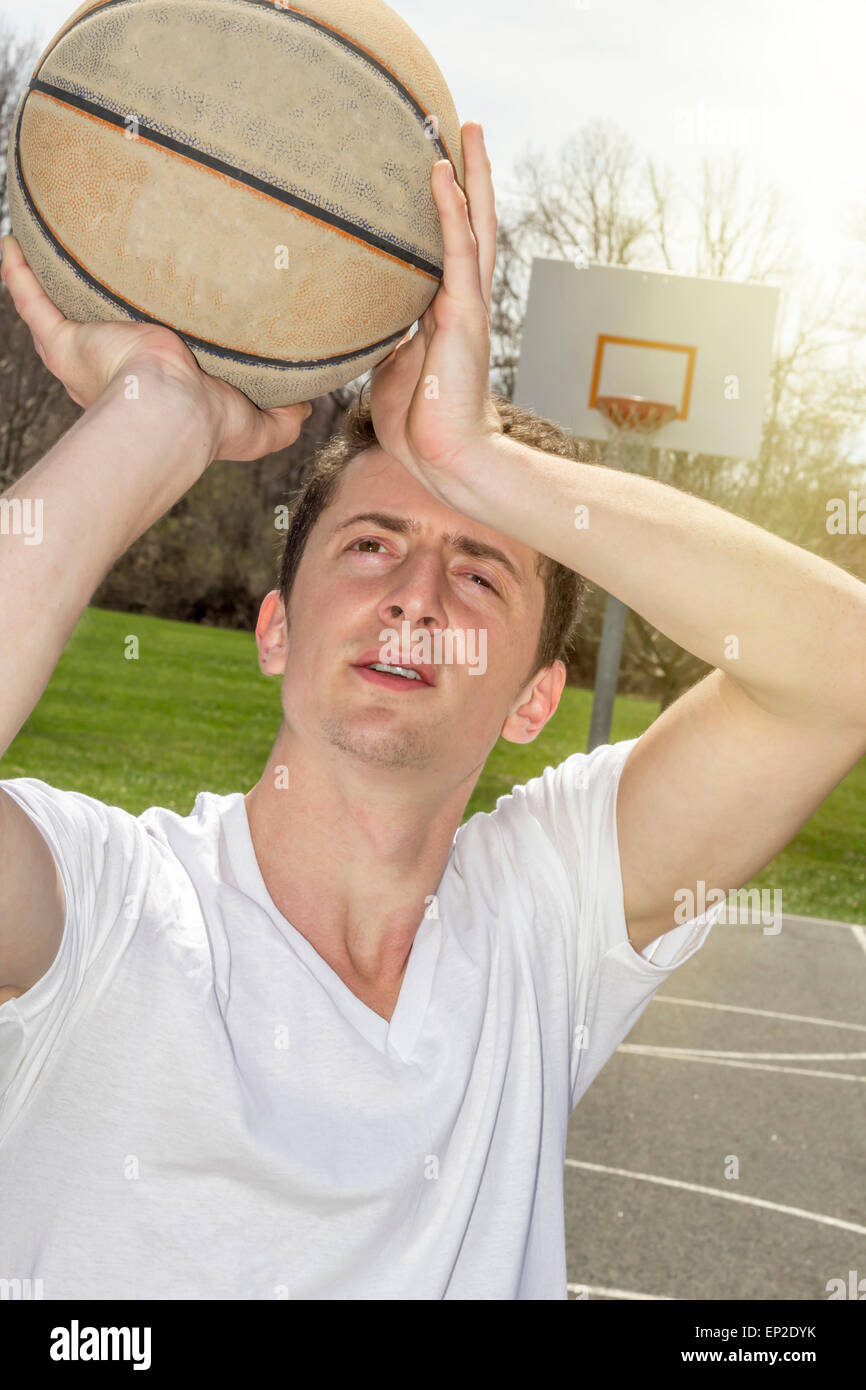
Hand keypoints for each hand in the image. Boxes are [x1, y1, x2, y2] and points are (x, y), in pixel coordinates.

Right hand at [0, 234, 312, 461]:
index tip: (163, 321)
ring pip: (62, 314)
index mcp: (155, 388)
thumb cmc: (208, 425)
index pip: (152, 363)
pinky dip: (18, 275)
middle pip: (104, 333)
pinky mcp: (66, 341)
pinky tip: (11, 244)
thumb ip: (284, 418)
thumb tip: (307, 407)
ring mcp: (88, 354)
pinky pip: (33, 302)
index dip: (153, 347)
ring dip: (52, 284)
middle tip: (106, 270)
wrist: (169, 411)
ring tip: (52, 245)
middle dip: (99, 310)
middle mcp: (115, 372)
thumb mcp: (258, 428)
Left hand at [368, 122, 502, 500]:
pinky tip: (442, 174)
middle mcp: (461, 302)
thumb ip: (380, 340)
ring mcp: (468, 306)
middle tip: (463, 128)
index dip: (445, 209)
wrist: (444, 458)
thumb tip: (351, 325)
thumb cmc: (418, 425)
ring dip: (471, 177)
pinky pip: (459, 252)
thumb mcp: (389, 371)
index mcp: (443, 313)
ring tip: (466, 131)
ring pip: (475, 227)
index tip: (437, 168)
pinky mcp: (465, 316)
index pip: (446, 248)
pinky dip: (451, 210)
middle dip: (469, 177)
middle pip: (470, 225)